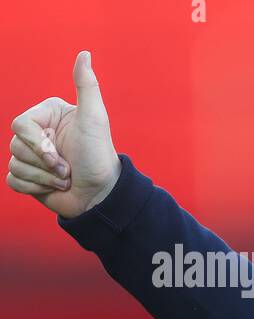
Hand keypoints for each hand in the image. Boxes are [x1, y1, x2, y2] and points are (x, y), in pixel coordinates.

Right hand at [8, 50, 121, 217]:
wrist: (102, 194)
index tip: (60, 153)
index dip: (38, 144)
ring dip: (44, 178)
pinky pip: (14, 181)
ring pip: (14, 164)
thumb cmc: (98, 155)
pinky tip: (54, 188)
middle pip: (14, 145)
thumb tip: (84, 53)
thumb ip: (87, 86)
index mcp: (47, 116)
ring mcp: (31, 156)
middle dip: (45, 163)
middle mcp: (37, 133)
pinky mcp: (28, 178)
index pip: (19, 125)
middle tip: (68, 168)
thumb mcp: (94, 118)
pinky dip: (35, 188)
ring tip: (65, 177)